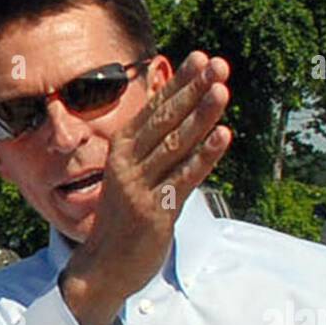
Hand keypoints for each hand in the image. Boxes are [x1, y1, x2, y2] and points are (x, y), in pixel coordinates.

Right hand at [61, 51, 230, 324]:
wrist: (103, 267)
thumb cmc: (123, 218)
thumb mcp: (131, 175)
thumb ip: (153, 147)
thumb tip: (180, 112)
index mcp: (121, 150)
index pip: (154, 109)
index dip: (179, 83)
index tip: (201, 57)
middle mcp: (127, 164)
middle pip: (165, 121)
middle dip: (193, 91)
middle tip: (219, 66)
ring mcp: (139, 187)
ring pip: (175, 145)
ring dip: (200, 116)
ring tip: (222, 91)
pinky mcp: (154, 212)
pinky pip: (183, 179)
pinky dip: (204, 157)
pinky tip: (222, 135)